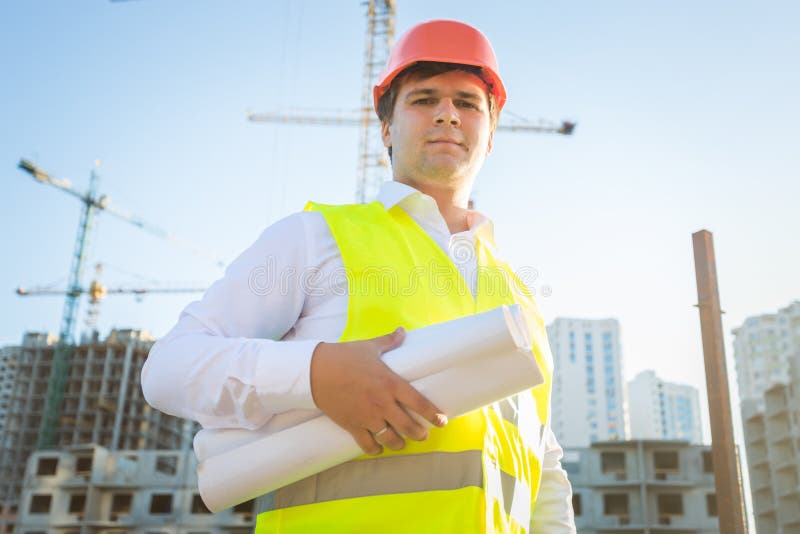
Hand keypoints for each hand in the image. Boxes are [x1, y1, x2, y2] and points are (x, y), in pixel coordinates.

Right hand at [310, 327, 447, 455]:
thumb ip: (389, 341)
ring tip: (403, 442)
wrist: (314, 371)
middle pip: (409, 427)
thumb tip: (402, 331)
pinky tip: (380, 447)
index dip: (434, 415)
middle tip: (423, 434)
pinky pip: (369, 445)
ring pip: (392, 439)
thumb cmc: (344, 356)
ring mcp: (368, 417)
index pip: (419, 402)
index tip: (442, 421)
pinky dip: (376, 449)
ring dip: (400, 443)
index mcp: (390, 383)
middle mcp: (382, 403)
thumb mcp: (369, 347)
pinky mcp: (352, 426)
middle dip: (420, 434)